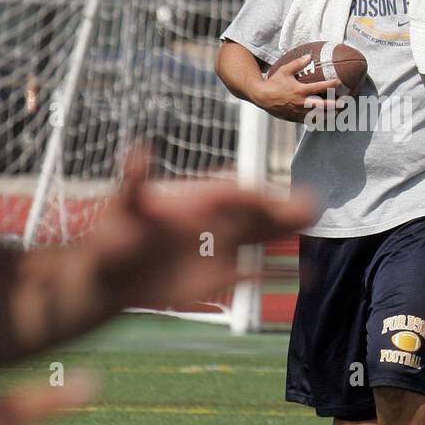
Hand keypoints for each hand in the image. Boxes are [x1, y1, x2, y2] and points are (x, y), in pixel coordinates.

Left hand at [89, 150, 317, 311]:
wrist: (110, 273)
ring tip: (313, 225)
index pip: (233, 193)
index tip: (270, 202)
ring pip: (261, 236)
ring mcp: (221, 246)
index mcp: (198, 197)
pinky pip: (255, 273)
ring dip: (285, 233)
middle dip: (282, 209)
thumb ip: (135, 180)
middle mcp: (215, 219)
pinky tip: (305, 275)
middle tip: (312, 206)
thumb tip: (137, 149)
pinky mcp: (220, 274)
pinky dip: (277, 274)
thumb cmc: (114, 235)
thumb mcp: (124, 205)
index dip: (252, 196)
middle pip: (255, 212)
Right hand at [256, 53, 344, 123]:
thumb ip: (298, 63)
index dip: (331, 85)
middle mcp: (301, 103)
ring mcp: (299, 112)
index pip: (320, 87)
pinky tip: (326, 119)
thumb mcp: (285, 70)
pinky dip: (319, 120)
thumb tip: (309, 56)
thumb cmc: (274, 83)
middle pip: (323, 105)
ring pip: (318, 116)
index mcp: (300, 90)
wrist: (262, 98)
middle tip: (345, 103)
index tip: (339, 82)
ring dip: (330, 115)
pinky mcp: (295, 119)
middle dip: (335, 104)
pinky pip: (310, 121)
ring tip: (339, 113)